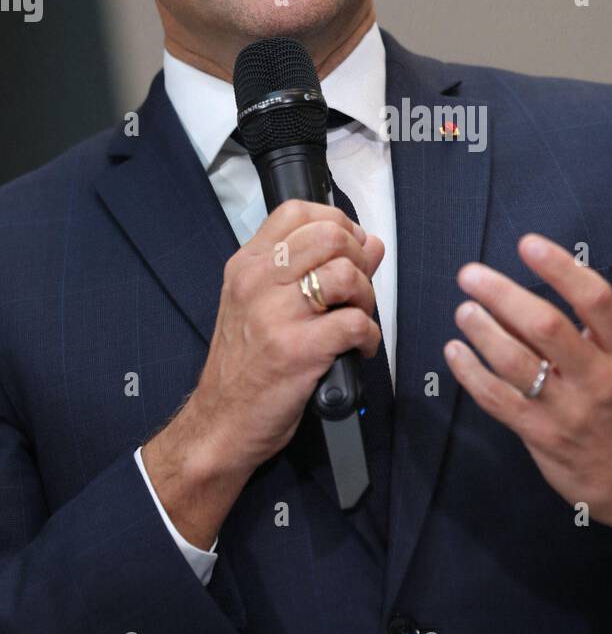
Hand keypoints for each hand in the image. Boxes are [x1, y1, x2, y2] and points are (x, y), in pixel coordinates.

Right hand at [187, 199, 384, 472]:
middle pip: (330, 236)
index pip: (298, 211)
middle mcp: (257, 282)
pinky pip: (355, 324)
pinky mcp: (298, 350)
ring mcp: (276, 315)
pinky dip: (369, 337)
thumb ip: (312, 268)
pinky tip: (358, 348)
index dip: (337, 222)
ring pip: (346, 275)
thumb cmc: (244, 365)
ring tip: (357, 318)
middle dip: (359, 260)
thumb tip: (369, 243)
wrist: (221, 422)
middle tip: (356, 288)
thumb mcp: (263, 304)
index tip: (349, 247)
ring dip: (367, 298)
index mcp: (247, 265)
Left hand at [443, 233, 611, 575]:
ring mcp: (569, 409)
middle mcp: (598, 377)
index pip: (594, 299)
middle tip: (471, 275)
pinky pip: (498, 399)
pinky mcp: (541, 435)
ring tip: (464, 310)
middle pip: (546, 326)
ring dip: (482, 331)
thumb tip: (522, 293)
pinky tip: (456, 352)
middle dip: (503, 295)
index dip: (560, 267)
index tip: (528, 244)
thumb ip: (582, 329)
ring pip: (516, 363)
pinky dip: (470, 373)